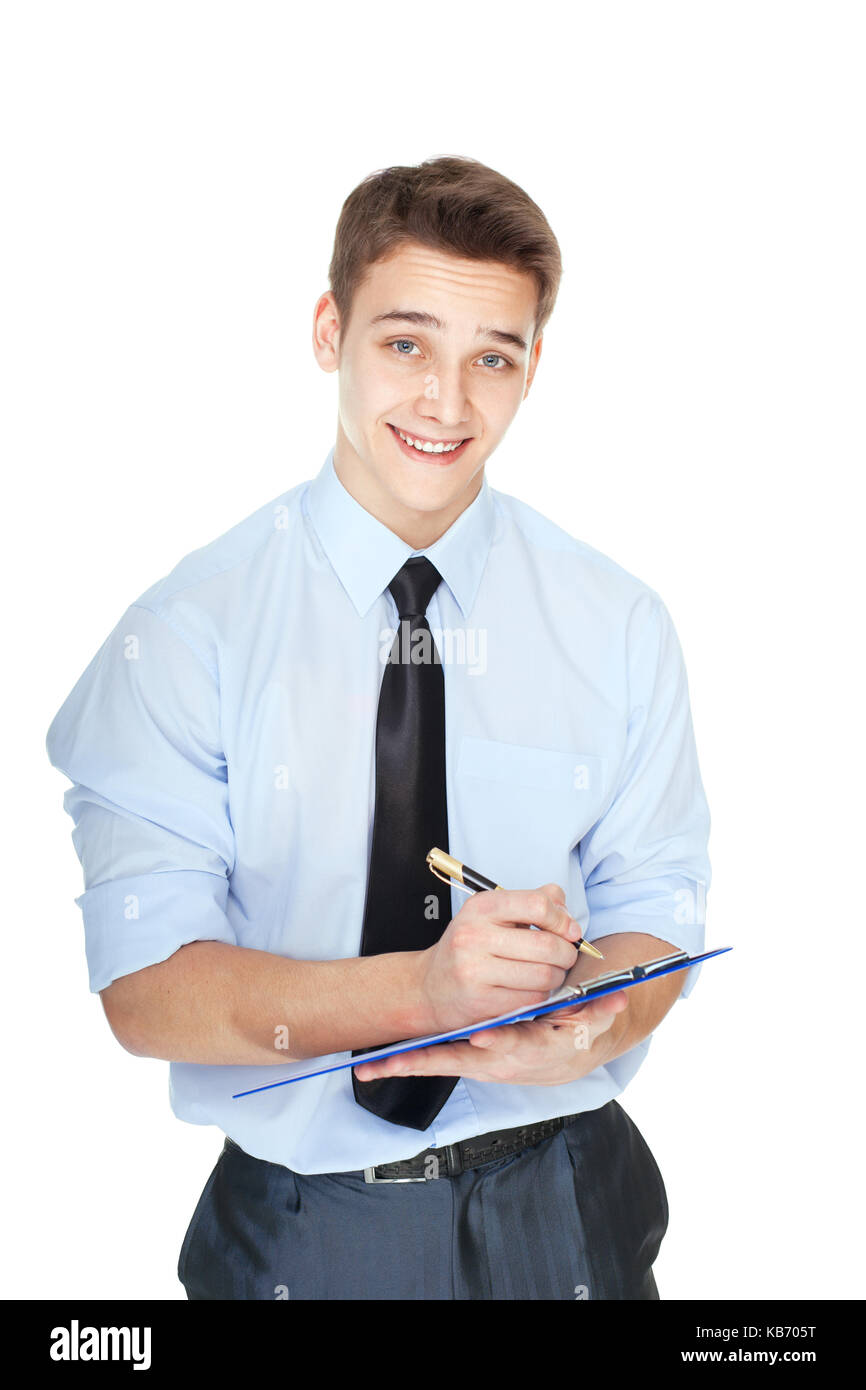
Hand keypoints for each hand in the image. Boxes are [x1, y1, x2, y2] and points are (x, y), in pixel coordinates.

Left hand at [354, 990, 627, 1086]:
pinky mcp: (466, 1058)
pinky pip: (431, 1060)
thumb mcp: (594, 1019)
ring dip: (405, 1066)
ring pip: (439, 1064)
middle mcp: (502, 1062)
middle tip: (400, 1061)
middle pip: (463, 1063)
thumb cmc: (578, 1030)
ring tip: (372, 1067)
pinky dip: (402, 1063)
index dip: (500, 1042)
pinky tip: (372, 1067)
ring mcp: (480, 1062)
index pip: (516, 1047)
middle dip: (431, 1063)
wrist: (566, 1055)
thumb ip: (604, 1007)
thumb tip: (619, 997)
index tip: (484, 1035)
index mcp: (533, 1051)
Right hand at [414, 882, 580, 1033]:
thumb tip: (563, 904)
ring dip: (557, 976)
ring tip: (549, 973)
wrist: (429, 987)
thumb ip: (530, 903)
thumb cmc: (469, 948)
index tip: (570, 931)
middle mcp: (474, 935)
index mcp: (481, 907)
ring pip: (544, 974)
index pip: (537, 905)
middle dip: (567, 953)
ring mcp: (475, 970)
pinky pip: (531, 998)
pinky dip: (541, 994)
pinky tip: (531, 988)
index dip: (563, 919)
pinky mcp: (481, 1001)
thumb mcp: (492, 915)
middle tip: (566, 956)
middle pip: (546, 944)